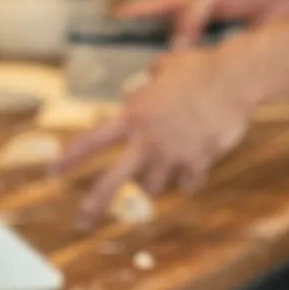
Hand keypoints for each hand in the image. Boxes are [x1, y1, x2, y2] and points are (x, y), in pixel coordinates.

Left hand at [58, 42, 256, 226]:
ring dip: (152, 185)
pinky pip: (187, 184)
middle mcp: (147, 140)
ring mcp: (172, 154)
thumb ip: (152, 79)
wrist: (235, 79)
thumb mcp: (166, 66)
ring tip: (157, 179)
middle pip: (112, 181)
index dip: (69, 158)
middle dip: (94, 205)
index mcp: (133, 116)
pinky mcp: (198, 162)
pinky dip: (188, 180)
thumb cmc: (201, 67)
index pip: (91, 141)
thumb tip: (151, 78)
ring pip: (152, 189)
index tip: (53, 172)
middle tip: (81, 223)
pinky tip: (194, 171)